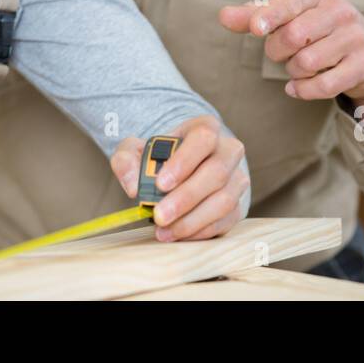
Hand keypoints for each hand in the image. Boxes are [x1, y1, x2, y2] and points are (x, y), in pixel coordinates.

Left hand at [110, 115, 247, 242]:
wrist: (179, 170)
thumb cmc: (159, 157)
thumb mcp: (136, 150)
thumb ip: (126, 161)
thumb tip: (134, 187)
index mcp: (205, 128)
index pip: (203, 138)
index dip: (184, 161)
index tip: (160, 183)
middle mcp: (228, 150)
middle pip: (216, 172)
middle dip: (186, 198)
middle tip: (159, 216)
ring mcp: (236, 179)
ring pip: (224, 200)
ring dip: (192, 220)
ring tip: (164, 230)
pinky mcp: (237, 205)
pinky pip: (225, 221)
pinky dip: (200, 231)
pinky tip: (177, 234)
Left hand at [219, 0, 363, 106]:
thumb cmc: (318, 29)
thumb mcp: (289, 16)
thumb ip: (254, 16)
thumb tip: (223, 16)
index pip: (291, 2)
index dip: (271, 15)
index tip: (256, 28)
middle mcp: (340, 11)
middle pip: (293, 36)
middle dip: (277, 51)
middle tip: (281, 53)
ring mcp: (355, 37)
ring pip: (306, 63)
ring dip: (293, 71)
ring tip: (299, 66)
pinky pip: (324, 85)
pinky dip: (303, 90)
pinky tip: (298, 87)